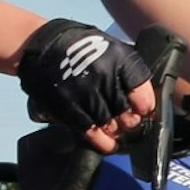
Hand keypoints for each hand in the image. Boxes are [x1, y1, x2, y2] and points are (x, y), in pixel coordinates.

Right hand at [14, 19, 154, 150]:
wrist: (44, 45)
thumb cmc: (82, 48)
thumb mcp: (112, 50)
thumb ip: (129, 75)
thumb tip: (144, 104)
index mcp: (120, 59)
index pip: (142, 94)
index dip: (145, 108)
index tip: (142, 113)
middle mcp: (104, 75)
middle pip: (127, 114)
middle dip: (129, 123)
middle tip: (126, 124)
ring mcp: (85, 92)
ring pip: (109, 125)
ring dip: (115, 133)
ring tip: (116, 133)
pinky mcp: (67, 105)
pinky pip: (89, 131)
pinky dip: (100, 142)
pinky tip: (107, 144)